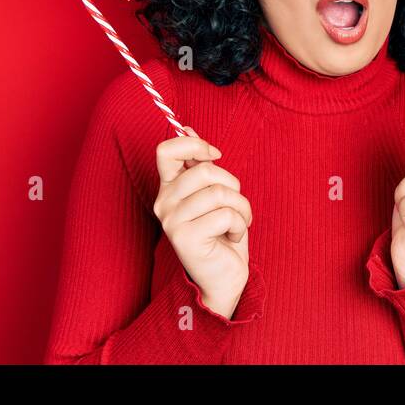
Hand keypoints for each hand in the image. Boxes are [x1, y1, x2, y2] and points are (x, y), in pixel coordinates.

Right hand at [153, 127, 252, 319]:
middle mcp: (164, 202)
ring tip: (238, 222)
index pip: (167, 150)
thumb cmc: (221, 233)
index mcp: (168, 187)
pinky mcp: (185, 238)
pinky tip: (232, 237)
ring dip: (241, 208)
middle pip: (205, 171)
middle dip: (233, 185)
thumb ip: (198, 165)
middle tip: (236, 204)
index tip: (215, 156)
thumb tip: (187, 127)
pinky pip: (225, 215)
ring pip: (219, 193)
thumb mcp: (212, 193)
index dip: (195, 144)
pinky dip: (239, 225)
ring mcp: (171, 221)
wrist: (223, 277)